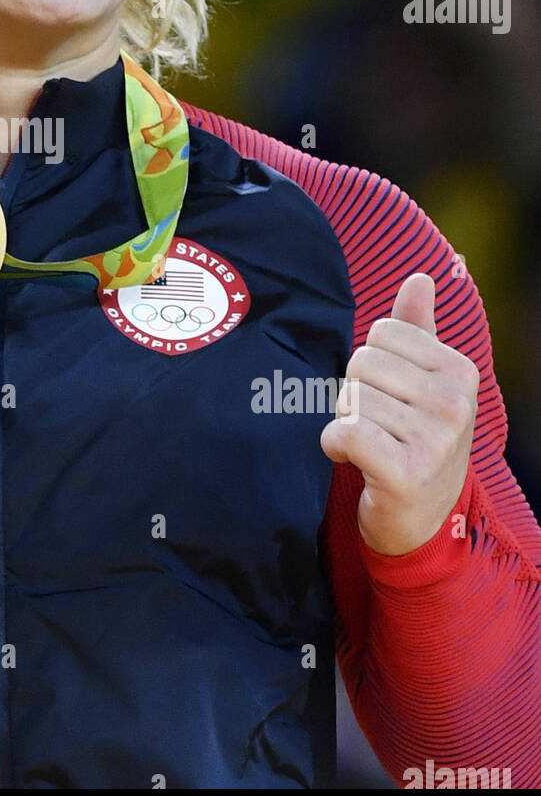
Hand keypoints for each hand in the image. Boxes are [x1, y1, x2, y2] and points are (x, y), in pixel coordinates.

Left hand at [320, 273, 478, 556]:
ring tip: (371, 444)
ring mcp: (434, 439)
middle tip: (378, 424)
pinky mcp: (405, 473)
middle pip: (362, 363)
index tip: (390, 396)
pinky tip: (353, 459)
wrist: (421, 518)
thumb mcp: (425, 381)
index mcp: (460, 371)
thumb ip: (417, 329)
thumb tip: (420, 277)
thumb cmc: (415, 438)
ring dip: (346, 422)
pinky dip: (334, 444)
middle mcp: (455, 403)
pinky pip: (344, 432)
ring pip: (350, 398)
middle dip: (356, 392)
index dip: (372, 364)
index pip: (382, 333)